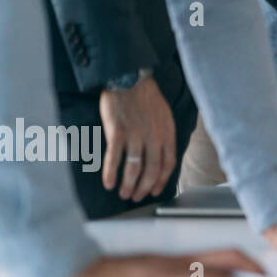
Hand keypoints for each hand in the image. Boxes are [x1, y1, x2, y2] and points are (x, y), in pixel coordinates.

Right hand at [98, 74, 175, 200]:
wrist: (129, 78)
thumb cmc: (146, 98)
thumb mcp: (164, 116)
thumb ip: (164, 136)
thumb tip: (162, 156)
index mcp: (167, 133)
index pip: (168, 163)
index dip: (161, 180)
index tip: (154, 191)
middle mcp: (154, 136)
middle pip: (152, 170)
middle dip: (144, 187)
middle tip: (136, 197)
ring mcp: (136, 135)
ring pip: (134, 168)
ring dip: (128, 185)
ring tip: (123, 193)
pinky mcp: (117, 132)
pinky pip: (114, 159)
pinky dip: (111, 174)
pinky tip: (108, 183)